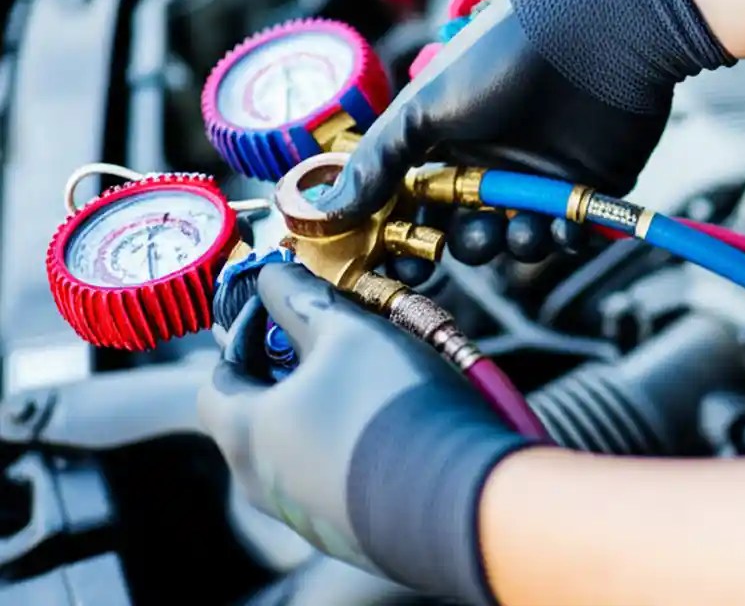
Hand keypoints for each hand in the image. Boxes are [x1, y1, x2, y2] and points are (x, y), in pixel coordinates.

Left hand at [198, 263, 531, 603]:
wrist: (461, 501)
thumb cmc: (393, 409)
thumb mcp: (348, 332)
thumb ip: (302, 298)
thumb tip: (274, 275)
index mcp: (245, 433)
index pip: (218, 378)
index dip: (246, 337)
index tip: (284, 313)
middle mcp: (262, 484)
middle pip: (260, 414)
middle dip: (294, 372)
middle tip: (335, 343)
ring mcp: (306, 516)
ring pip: (301, 448)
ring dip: (327, 411)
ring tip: (376, 382)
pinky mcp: (349, 535)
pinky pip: (339, 480)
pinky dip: (356, 448)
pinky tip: (398, 428)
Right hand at [313, 0, 731, 248]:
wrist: (593, 39)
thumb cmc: (503, 60)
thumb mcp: (424, 107)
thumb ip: (378, 161)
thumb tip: (325, 207)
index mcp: (450, 145)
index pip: (420, 206)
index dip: (409, 236)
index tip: (402, 262)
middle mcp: (494, 164)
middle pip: (471, 232)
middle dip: (469, 246)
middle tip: (469, 241)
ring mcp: (542, 177)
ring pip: (521, 241)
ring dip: (517, 245)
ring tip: (522, 228)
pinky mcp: (588, 188)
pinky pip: (571, 234)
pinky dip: (563, 238)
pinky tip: (560, 222)